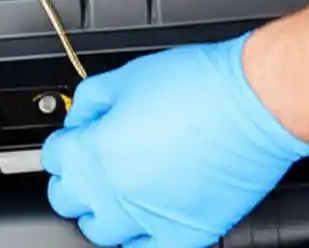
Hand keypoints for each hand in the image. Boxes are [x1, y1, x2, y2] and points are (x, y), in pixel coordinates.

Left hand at [41, 35, 308, 246]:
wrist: (254, 101)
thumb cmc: (200, 85)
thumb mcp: (128, 76)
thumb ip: (91, 100)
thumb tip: (79, 116)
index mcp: (95, 152)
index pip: (54, 158)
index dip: (65, 142)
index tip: (76, 138)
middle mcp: (116, 192)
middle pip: (68, 200)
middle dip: (75, 178)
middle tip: (93, 162)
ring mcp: (150, 218)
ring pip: (100, 231)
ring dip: (102, 211)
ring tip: (118, 190)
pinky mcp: (187, 234)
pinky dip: (139, 239)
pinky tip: (145, 219)